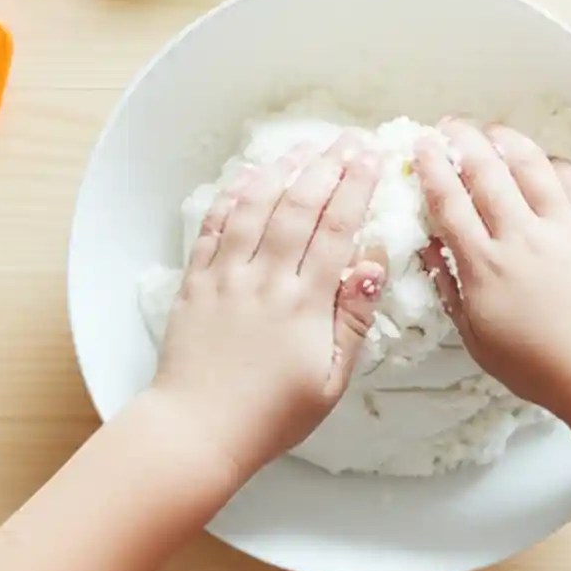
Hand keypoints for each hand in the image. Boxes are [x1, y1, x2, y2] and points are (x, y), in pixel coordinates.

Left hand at [155, 135, 384, 474]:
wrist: (197, 430)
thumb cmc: (271, 416)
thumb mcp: (330, 380)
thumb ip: (353, 320)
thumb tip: (375, 264)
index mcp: (304, 305)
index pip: (336, 230)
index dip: (357, 188)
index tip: (373, 159)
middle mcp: (265, 280)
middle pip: (300, 206)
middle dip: (328, 166)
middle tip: (350, 141)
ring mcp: (225, 277)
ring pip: (256, 206)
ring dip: (282, 170)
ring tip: (305, 148)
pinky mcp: (196, 282)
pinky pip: (213, 226)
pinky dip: (232, 195)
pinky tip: (249, 176)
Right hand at [413, 119, 570, 415]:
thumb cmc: (537, 365)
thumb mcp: (476, 337)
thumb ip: (449, 286)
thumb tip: (430, 246)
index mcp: (485, 265)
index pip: (449, 201)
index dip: (433, 167)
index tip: (422, 146)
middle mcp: (521, 236)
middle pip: (485, 170)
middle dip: (462, 139)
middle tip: (450, 126)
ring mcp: (563, 227)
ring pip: (529, 164)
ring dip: (505, 140)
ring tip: (491, 131)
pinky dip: (550, 163)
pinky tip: (540, 161)